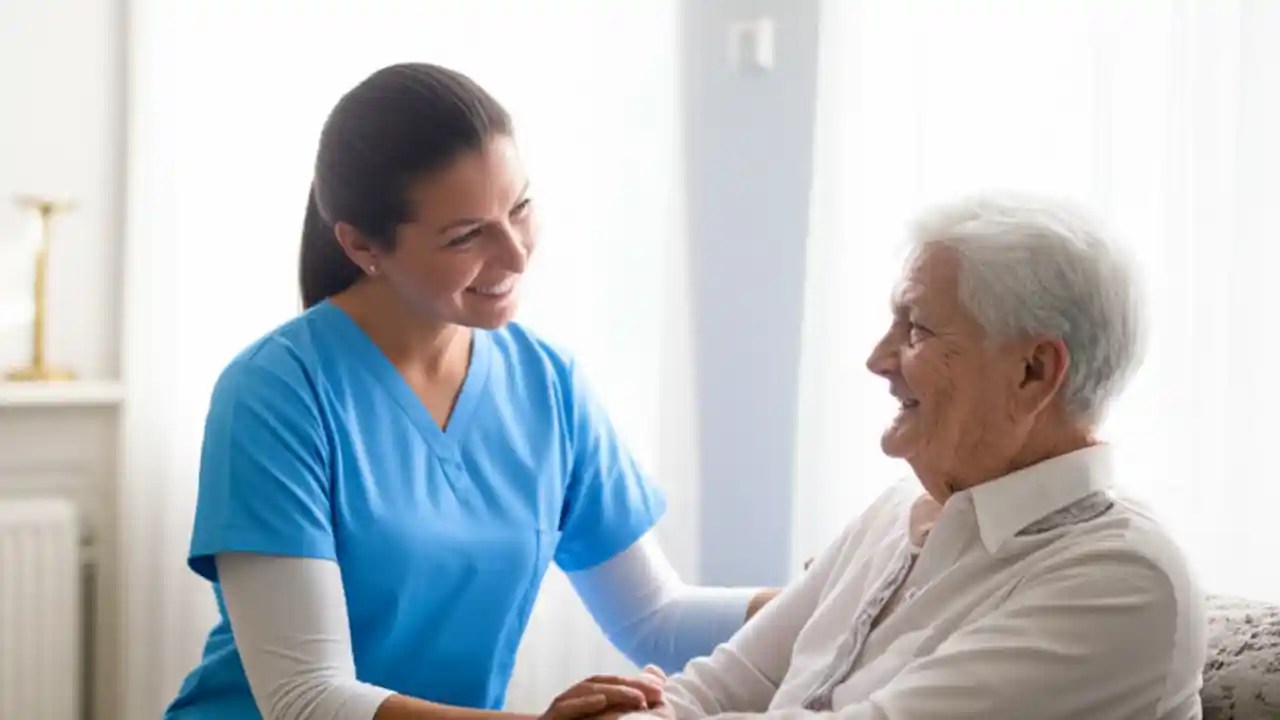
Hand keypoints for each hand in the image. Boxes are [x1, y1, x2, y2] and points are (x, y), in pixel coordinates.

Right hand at [539, 670, 664, 719]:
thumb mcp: (607, 713)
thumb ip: (628, 697)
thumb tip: (656, 676)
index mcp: (586, 695)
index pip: (613, 681)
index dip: (636, 682)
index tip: (660, 689)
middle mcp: (573, 696)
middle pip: (601, 683)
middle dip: (629, 685)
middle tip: (656, 693)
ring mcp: (561, 706)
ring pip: (586, 691)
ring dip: (613, 691)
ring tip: (637, 697)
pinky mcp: (552, 718)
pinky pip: (566, 708)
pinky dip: (583, 702)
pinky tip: (601, 700)